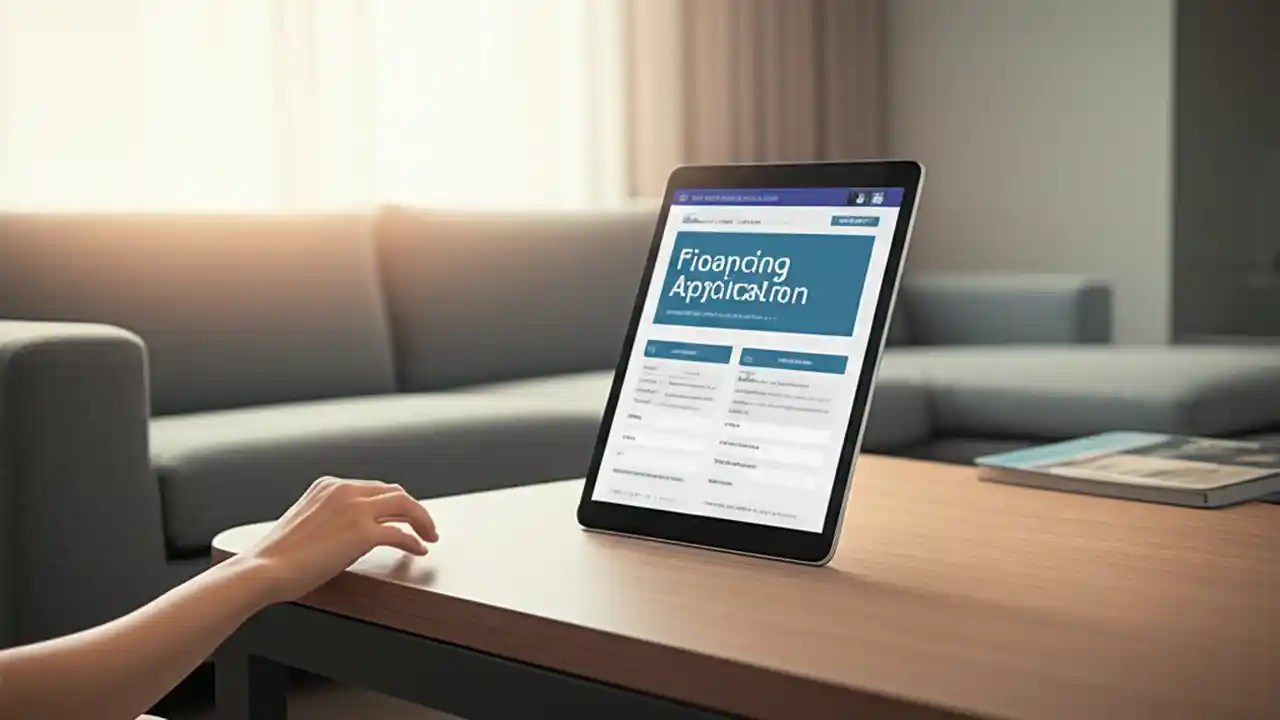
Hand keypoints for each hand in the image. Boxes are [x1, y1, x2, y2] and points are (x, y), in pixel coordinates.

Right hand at [236, 476, 438, 604]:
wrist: (264, 569)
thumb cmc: (278, 556)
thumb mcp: (305, 522)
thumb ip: (328, 517)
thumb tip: (347, 534)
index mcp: (329, 485)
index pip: (373, 487)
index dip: (393, 502)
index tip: (403, 515)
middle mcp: (344, 490)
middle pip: (393, 492)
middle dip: (412, 508)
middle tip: (423, 526)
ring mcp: (355, 509)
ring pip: (404, 505)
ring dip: (422, 520)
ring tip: (430, 536)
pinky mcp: (362, 532)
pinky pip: (400, 533)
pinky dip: (415, 541)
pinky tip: (419, 550)